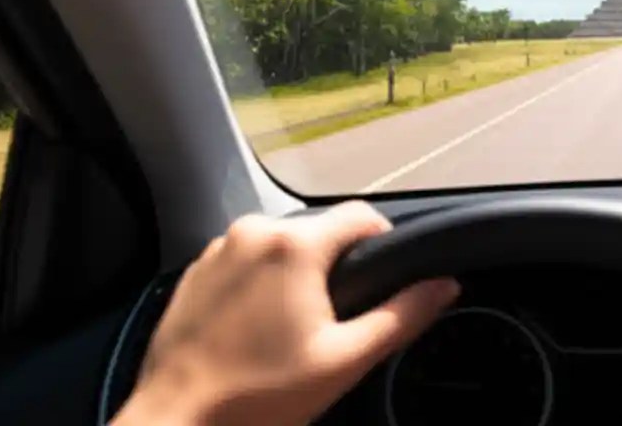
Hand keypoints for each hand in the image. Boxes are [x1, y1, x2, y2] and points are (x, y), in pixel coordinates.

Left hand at [112, 202, 458, 425]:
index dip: (385, 243)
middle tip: (339, 319)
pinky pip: (246, 261)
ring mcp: (219, 248)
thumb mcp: (344, 360)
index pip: (363, 216)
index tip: (387, 279)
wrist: (176, 421)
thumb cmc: (259, 396)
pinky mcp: (196, 270)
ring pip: (282, 245)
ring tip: (295, 328)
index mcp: (295, 245)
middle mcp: (254, 231)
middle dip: (337, 266)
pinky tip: (259, 328)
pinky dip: (262, 283)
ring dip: (298, 273)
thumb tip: (445, 286)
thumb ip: (402, 316)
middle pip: (320, 231)